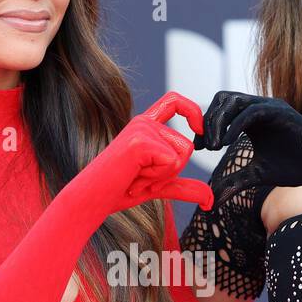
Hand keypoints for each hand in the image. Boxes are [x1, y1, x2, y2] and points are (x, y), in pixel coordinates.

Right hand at [73, 91, 213, 215]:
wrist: (91, 199)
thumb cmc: (118, 191)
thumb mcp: (158, 187)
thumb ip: (183, 187)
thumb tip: (210, 199)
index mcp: (145, 126)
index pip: (174, 102)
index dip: (193, 110)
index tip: (199, 129)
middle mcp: (143, 122)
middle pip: (187, 146)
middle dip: (170, 173)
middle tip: (141, 178)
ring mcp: (141, 129)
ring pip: (180, 156)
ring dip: (162, 176)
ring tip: (136, 177)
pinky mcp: (140, 141)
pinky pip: (171, 162)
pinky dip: (156, 177)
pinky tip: (134, 178)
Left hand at [199, 91, 301, 204]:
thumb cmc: (295, 168)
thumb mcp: (256, 176)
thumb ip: (234, 182)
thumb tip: (212, 200)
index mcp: (251, 119)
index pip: (220, 111)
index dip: (205, 126)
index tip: (197, 148)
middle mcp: (259, 108)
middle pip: (222, 100)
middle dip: (208, 121)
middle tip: (204, 146)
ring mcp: (270, 107)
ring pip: (233, 101)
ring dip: (218, 121)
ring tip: (214, 145)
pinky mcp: (280, 112)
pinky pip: (250, 111)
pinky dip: (234, 125)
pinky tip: (226, 143)